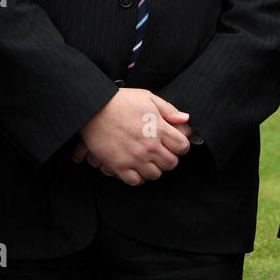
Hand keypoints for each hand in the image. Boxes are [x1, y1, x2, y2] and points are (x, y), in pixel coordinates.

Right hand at [77, 88, 191, 185]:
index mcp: (159, 128)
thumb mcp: (148, 98)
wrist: (94, 108)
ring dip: (153, 168)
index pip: (183, 147)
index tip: (174, 144)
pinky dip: (137, 177)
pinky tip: (134, 167)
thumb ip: (169, 110)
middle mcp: (149, 146)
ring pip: (155, 175)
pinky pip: (136, 181)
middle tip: (160, 152)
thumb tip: (185, 119)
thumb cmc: (120, 101)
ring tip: (146, 160)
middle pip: (171, 163)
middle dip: (168, 158)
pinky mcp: (119, 166)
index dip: (181, 146)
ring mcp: (135, 158)